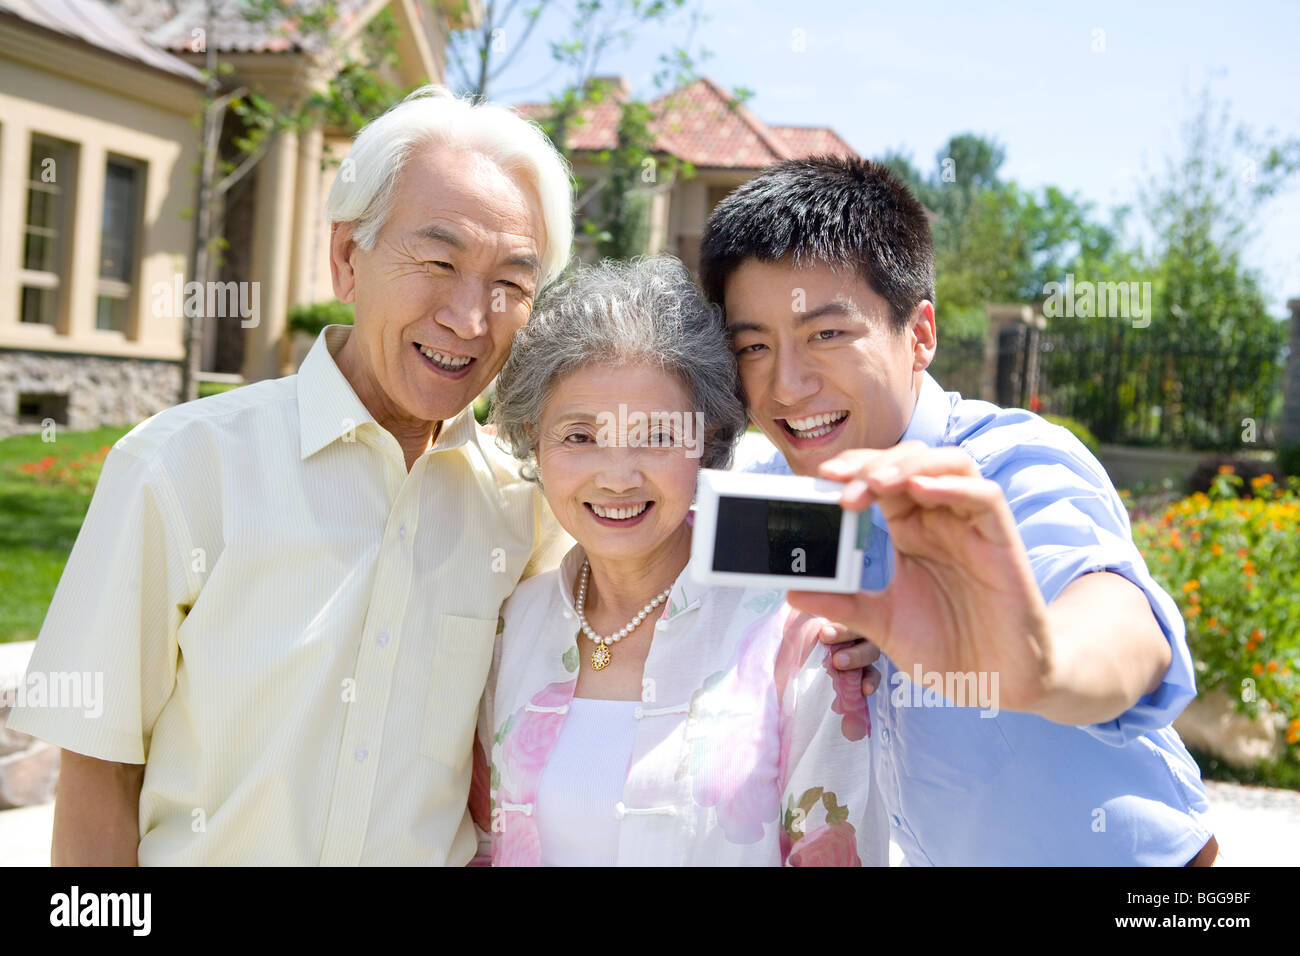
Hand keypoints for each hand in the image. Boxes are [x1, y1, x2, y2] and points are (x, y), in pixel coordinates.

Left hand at [787, 443, 1053, 714]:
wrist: (995, 684)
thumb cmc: (946, 648)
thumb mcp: (881, 624)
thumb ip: (842, 604)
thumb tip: (791, 592)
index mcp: (910, 530)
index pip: (880, 480)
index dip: (851, 471)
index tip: (818, 479)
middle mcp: (940, 520)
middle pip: (909, 462)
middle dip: (871, 464)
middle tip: (835, 482)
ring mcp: (972, 527)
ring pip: (948, 465)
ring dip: (908, 465)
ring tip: (874, 482)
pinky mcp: (1002, 541)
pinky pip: (984, 497)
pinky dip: (952, 487)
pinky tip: (920, 492)